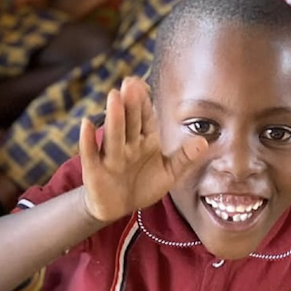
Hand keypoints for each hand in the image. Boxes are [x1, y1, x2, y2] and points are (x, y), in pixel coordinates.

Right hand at [77, 77, 207, 222]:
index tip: (143, 84)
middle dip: (130, 104)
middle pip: (129, 122)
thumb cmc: (144, 185)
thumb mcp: (169, 173)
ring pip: (113, 135)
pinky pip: (91, 154)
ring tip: (114, 96)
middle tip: (130, 83)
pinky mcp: (95, 170)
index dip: (145, 102)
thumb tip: (203, 141)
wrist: (119, 208)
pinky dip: (88, 140)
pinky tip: (87, 124)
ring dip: (114, 117)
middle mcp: (127, 144)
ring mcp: (111, 156)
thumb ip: (185, 157)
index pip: (146, 118)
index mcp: (145, 140)